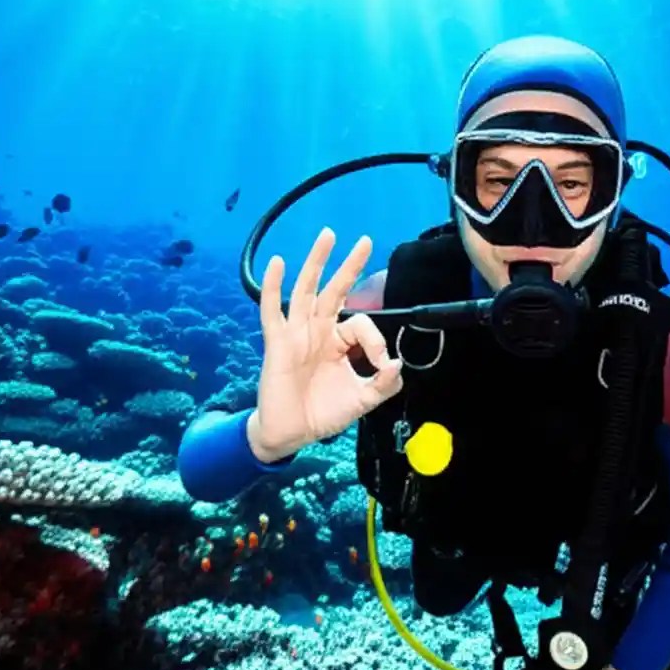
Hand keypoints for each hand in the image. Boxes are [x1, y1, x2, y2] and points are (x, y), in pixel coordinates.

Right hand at [249, 227, 402, 460]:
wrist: (291, 434)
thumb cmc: (323, 413)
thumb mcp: (362, 400)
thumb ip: (383, 384)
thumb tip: (397, 364)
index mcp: (338, 342)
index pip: (361, 323)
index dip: (376, 341)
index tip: (381, 365)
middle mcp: (318, 331)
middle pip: (335, 290)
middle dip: (349, 265)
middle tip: (364, 240)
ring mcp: (297, 334)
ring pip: (307, 290)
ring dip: (316, 262)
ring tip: (327, 236)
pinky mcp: (277, 343)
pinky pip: (272, 310)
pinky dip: (273, 286)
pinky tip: (277, 263)